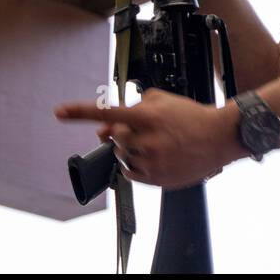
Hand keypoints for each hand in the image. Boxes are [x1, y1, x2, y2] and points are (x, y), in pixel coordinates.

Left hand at [55, 89, 240, 188]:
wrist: (219, 137)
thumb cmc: (190, 116)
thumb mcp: (160, 100)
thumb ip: (131, 107)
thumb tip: (105, 127)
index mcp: (147, 116)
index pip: (107, 113)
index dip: (80, 112)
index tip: (60, 111)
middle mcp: (147, 140)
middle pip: (115, 139)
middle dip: (121, 134)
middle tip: (140, 131)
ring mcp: (152, 162)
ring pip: (122, 157)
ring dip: (130, 150)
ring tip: (155, 144)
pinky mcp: (158, 179)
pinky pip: (132, 174)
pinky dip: (136, 166)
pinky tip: (155, 157)